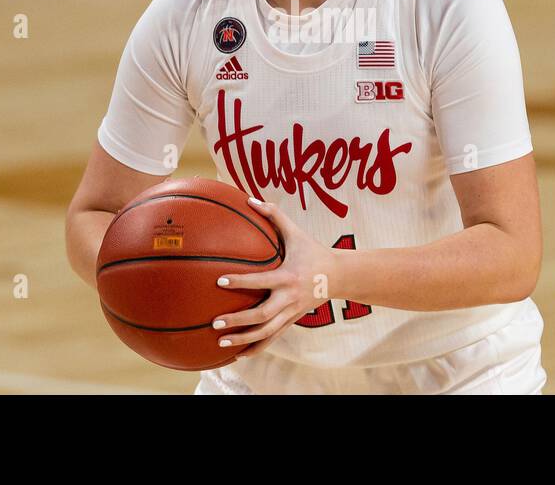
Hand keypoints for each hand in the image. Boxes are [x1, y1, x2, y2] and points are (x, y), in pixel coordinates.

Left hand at [212, 196, 338, 358]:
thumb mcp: (296, 232)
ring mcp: (291, 313)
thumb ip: (274, 215)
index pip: (262, 281)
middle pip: (262, 315)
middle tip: (215, 323)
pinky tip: (237, 354)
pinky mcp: (292, 321)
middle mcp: (289, 298)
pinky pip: (272, 337)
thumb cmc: (312, 250)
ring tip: (220, 342)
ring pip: (266, 332)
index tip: (221, 281)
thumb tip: (249, 199)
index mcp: (288, 277)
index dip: (242, 282)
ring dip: (243, 339)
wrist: (339, 276)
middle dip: (238, 320)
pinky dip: (256, 347)